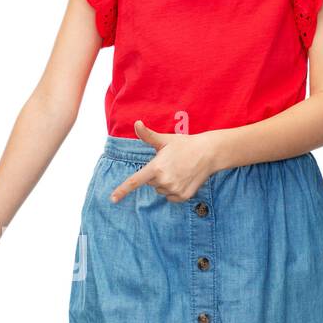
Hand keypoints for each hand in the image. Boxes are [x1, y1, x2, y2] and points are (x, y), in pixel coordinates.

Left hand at [109, 120, 227, 203]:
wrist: (209, 153)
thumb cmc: (185, 144)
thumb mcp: (165, 140)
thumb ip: (148, 135)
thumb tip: (136, 123)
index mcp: (156, 167)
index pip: (135, 181)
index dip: (122, 190)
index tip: (113, 199)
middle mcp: (164, 181)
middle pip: (150, 183)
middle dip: (156, 175)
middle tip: (170, 164)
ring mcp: (174, 189)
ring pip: (161, 191)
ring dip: (165, 183)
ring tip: (178, 170)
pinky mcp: (183, 196)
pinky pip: (171, 197)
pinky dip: (175, 190)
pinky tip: (183, 178)